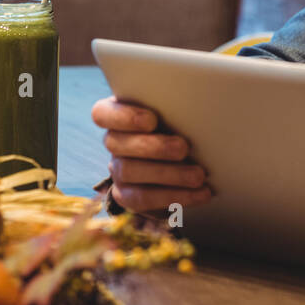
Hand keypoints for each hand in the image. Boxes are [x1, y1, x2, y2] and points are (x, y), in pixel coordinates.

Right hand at [91, 96, 212, 213]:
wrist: (188, 160)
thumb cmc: (184, 125)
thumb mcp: (179, 113)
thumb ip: (178, 107)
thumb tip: (201, 105)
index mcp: (120, 114)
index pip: (103, 113)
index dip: (124, 117)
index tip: (152, 120)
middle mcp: (114, 142)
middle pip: (117, 144)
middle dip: (154, 147)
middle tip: (183, 148)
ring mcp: (118, 169)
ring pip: (130, 172)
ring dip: (169, 174)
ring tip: (198, 176)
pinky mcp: (128, 195)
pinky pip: (143, 198)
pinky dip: (175, 196)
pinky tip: (200, 193)